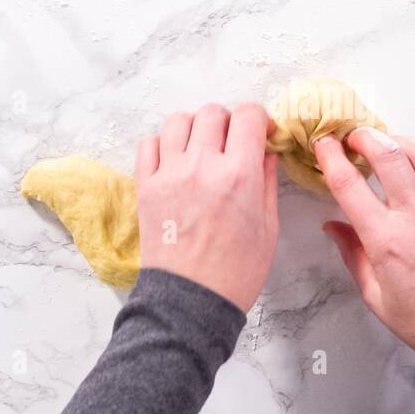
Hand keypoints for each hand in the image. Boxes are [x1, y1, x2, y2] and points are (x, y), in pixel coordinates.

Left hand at [135, 104, 278, 311]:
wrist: (191, 301)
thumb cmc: (235, 272)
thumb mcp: (268, 227)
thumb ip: (267, 182)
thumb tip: (265, 152)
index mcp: (239, 175)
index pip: (248, 116)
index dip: (259, 119)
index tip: (262, 134)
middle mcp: (202, 166)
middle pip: (213, 112)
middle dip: (229, 121)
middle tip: (233, 142)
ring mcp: (169, 174)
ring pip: (178, 120)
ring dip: (194, 127)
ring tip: (201, 147)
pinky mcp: (146, 186)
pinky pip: (148, 144)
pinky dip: (162, 144)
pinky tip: (174, 160)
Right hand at [314, 128, 414, 358]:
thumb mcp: (376, 296)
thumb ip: (352, 255)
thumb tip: (333, 225)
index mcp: (386, 240)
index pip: (348, 184)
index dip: (331, 156)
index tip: (323, 142)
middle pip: (387, 156)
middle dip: (365, 137)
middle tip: (355, 136)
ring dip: (398, 142)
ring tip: (387, 143)